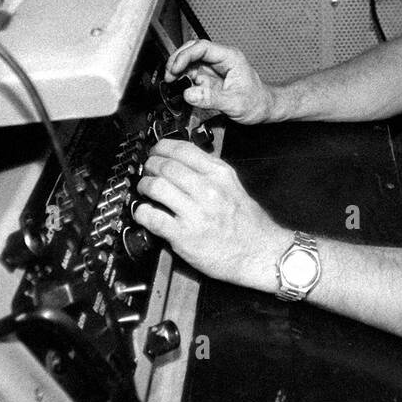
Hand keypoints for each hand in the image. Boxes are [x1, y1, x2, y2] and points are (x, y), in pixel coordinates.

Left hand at [134, 139, 282, 286]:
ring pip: (156, 187)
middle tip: (146, 171)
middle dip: (149, 167)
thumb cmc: (248, 225)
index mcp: (219, 174)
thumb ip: (210, 172)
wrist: (259, 253)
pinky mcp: (184, 235)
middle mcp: (208, 189)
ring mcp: (195, 212)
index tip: (154, 152)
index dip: (161, 148)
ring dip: (144, 187)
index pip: (182, 149)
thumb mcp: (233, 186)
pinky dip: (142, 212)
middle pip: (165, 166)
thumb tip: (183, 163)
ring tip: (144, 190)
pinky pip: (152, 217)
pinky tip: (144, 212)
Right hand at [165, 40, 275, 123]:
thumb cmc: (256, 102)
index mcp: (229, 57)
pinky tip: (177, 86)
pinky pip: (191, 74)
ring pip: (190, 61)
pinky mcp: (209, 79)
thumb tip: (189, 94)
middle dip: (177, 60)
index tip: (175, 69)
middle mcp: (220, 60)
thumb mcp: (234, 103)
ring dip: (177, 69)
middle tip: (169, 75)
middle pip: (192, 50)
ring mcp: (214, 69)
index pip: (202, 47)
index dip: (185, 56)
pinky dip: (181, 78)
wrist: (264, 109)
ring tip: (170, 81)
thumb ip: (211, 99)